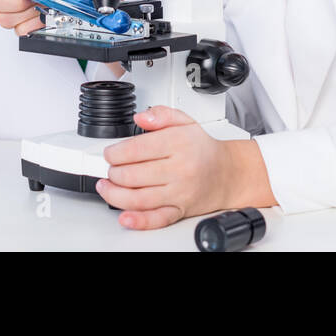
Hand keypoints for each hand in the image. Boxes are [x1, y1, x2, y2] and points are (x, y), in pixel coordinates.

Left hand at [95, 106, 245, 229]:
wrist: (228, 173)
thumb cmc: (203, 149)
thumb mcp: (185, 121)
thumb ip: (161, 114)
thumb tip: (141, 116)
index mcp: (178, 143)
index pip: (136, 149)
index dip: (115, 152)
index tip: (110, 153)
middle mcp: (179, 169)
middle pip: (133, 175)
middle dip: (113, 172)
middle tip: (111, 169)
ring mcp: (179, 192)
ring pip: (139, 198)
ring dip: (115, 194)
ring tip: (107, 186)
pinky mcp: (180, 211)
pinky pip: (157, 219)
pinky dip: (138, 220)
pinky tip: (124, 216)